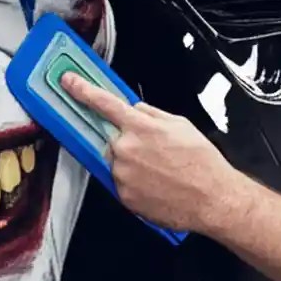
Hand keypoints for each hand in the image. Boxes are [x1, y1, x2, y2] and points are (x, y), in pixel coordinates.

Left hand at [60, 72, 241, 233]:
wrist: (213, 199)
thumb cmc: (202, 162)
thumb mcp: (180, 125)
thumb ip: (151, 114)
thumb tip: (135, 111)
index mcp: (140, 127)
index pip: (103, 103)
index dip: (82, 90)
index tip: (68, 82)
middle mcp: (125, 149)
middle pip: (112, 139)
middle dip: (127, 143)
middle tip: (154, 154)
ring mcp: (122, 174)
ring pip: (117, 162)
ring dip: (132, 164)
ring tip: (160, 173)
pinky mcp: (123, 195)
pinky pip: (122, 183)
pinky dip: (136, 183)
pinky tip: (157, 186)